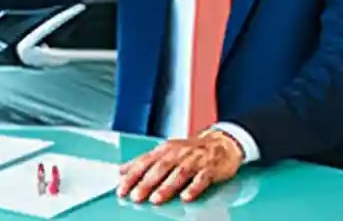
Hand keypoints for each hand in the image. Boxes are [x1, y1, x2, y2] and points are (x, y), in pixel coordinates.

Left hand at [117, 131, 243, 204]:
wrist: (221, 143)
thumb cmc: (190, 150)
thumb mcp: (165, 151)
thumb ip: (144, 161)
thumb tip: (122, 170)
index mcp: (165, 150)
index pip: (144, 162)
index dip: (132, 175)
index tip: (121, 188)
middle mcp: (178, 154)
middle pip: (160, 168)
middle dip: (146, 183)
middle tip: (136, 196)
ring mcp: (194, 160)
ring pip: (179, 174)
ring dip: (166, 187)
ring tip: (155, 199)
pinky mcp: (210, 168)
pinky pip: (201, 179)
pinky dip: (193, 188)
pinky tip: (186, 197)